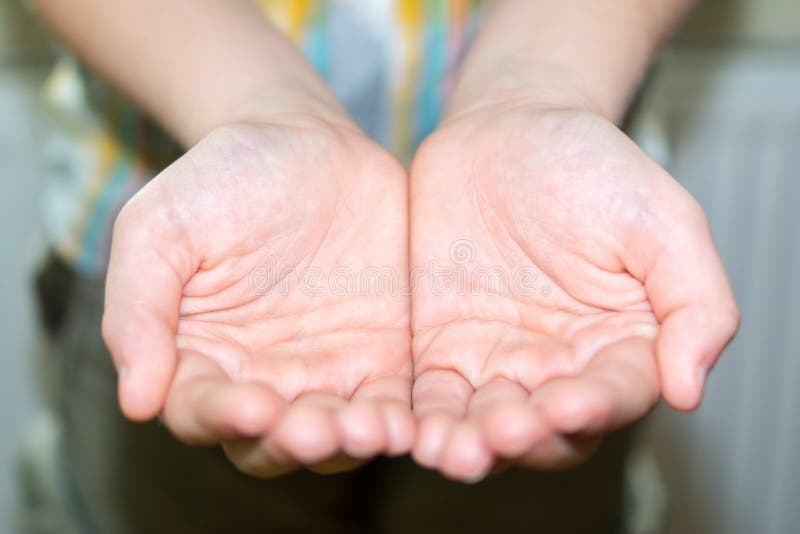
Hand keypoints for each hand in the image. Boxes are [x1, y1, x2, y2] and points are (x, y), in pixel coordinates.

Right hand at [102, 114, 412, 476]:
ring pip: (333, 438)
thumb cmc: (221, 180)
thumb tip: (135, 402)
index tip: (251, 407)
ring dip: (350, 443)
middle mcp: (261, 380)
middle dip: (293, 444)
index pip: (200, 411)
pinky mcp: (380, 361)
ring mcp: (324, 374)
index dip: (223, 418)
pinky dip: (397, 423)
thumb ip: (138, 310)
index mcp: (199, 358)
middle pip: (271, 443)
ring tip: (370, 428)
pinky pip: (388, 406)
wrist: (306, 143)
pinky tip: (409, 421)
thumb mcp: (159, 228)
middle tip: (317, 430)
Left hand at [409, 104, 737, 480]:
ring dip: (470, 445)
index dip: (596, 407)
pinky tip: (411, 430)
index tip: (569, 404)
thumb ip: (694, 301)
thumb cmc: (589, 166)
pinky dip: (425, 421)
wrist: (504, 131)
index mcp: (621, 344)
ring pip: (487, 425)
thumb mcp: (661, 218)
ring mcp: (498, 362)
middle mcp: (560, 366)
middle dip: (525, 437)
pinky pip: (434, 399)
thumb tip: (689, 388)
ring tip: (450, 449)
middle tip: (501, 432)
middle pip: (547, 428)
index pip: (617, 394)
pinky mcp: (443, 351)